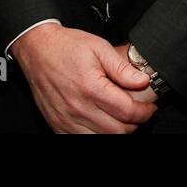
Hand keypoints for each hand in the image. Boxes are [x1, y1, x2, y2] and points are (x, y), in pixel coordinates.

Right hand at [13, 24, 156, 133]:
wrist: (37, 50)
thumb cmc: (66, 46)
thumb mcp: (99, 47)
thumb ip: (122, 67)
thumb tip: (142, 81)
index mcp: (91, 88)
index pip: (128, 112)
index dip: (145, 112)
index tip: (149, 108)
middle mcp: (79, 108)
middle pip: (118, 130)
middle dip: (134, 123)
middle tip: (138, 112)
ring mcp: (67, 120)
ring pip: (103, 139)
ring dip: (117, 131)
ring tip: (121, 117)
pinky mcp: (58, 125)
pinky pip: (82, 140)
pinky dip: (97, 135)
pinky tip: (102, 122)